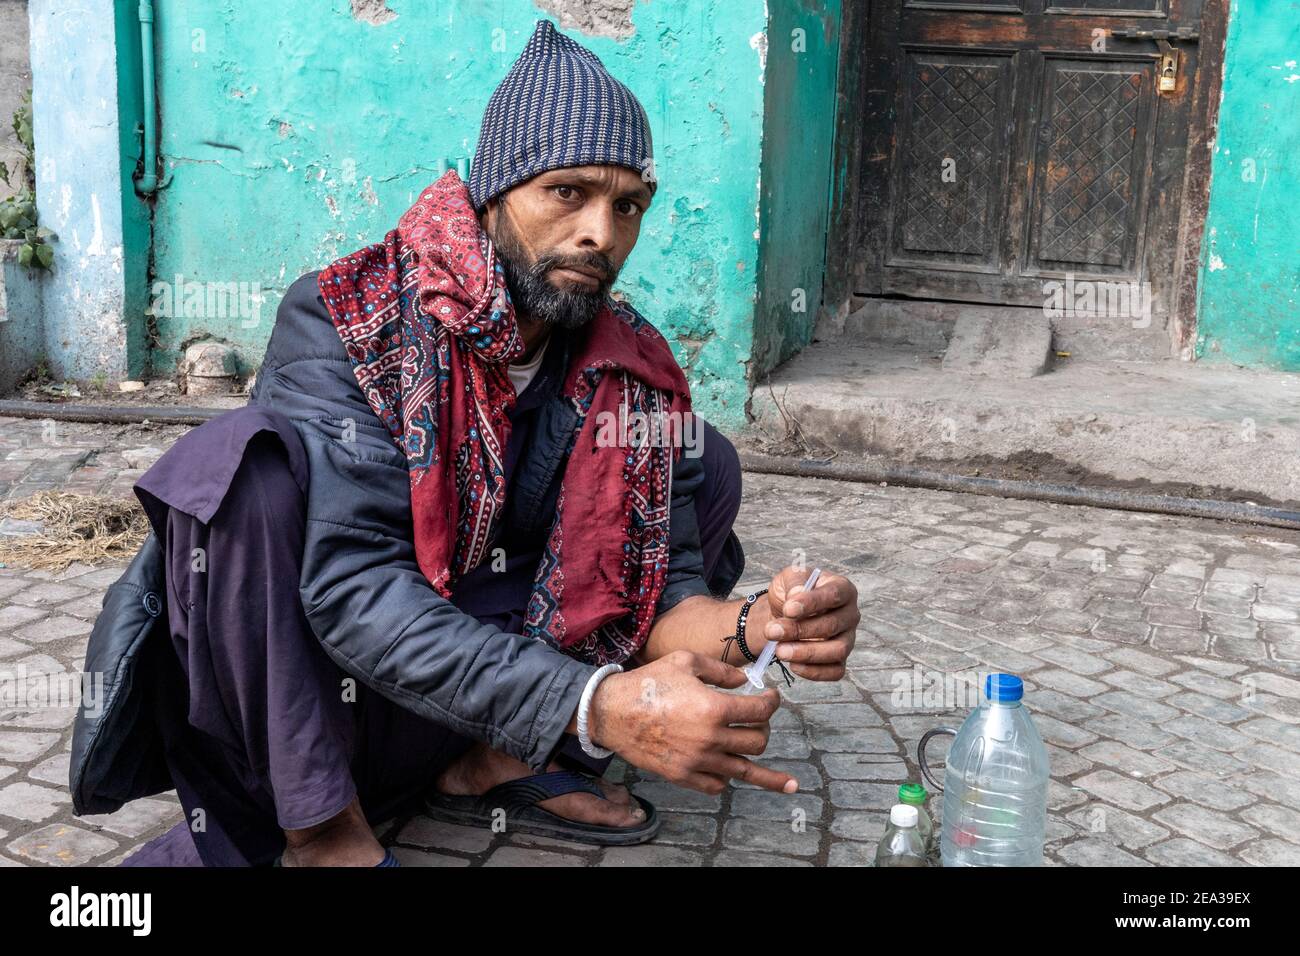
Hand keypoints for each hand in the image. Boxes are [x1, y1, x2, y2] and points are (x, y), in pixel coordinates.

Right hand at [588, 650, 797, 795]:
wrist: (611, 711)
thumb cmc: (648, 681)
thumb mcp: (686, 661)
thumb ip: (720, 670)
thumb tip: (744, 682)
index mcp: (713, 708)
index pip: (760, 710)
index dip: (772, 702)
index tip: (771, 697)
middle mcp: (710, 738)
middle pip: (757, 740)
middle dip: (763, 727)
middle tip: (757, 719)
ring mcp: (697, 761)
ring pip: (744, 769)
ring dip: (765, 771)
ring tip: (789, 784)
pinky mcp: (683, 776)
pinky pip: (717, 784)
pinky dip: (727, 777)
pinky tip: (732, 772)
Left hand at [761, 567, 858, 680]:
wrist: (785, 613)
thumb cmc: (792, 592)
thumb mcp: (789, 577)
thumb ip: (794, 581)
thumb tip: (797, 594)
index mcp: (842, 588)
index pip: (833, 595)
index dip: (811, 603)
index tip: (788, 609)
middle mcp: (850, 614)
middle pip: (832, 625)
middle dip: (799, 630)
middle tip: (771, 631)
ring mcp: (848, 639)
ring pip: (837, 651)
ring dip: (807, 653)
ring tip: (780, 651)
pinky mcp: (840, 660)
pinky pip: (835, 671)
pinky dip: (814, 671)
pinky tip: (793, 664)